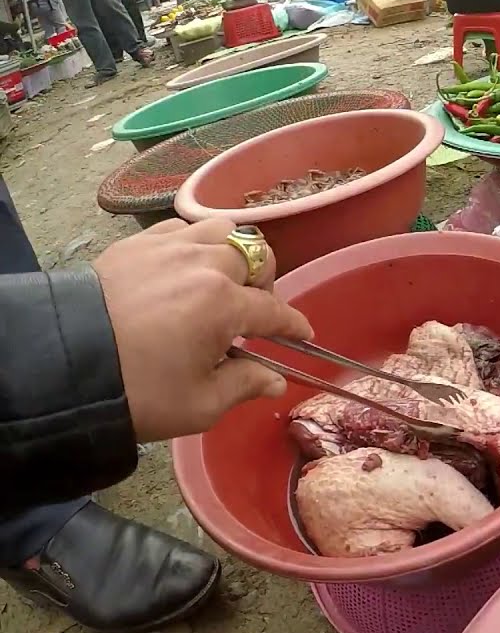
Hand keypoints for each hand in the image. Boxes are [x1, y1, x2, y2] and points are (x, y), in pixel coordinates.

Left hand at [93, 219, 313, 442]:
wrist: (63, 366)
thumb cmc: (137, 390)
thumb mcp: (199, 404)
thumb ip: (244, 385)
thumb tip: (274, 379)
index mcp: (225, 305)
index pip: (275, 311)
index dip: (294, 325)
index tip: (303, 334)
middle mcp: (205, 265)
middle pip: (257, 257)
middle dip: (264, 284)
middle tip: (250, 312)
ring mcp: (169, 248)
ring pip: (223, 231)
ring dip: (233, 255)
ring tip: (220, 280)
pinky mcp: (137, 244)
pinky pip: (181, 228)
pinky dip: (194, 244)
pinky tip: (185, 267)